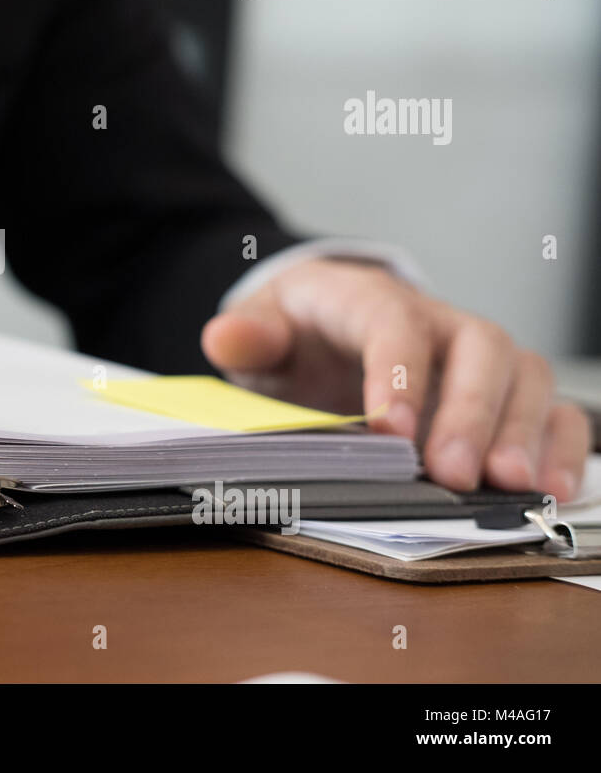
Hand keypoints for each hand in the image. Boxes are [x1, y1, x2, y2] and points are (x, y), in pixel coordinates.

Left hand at [201, 258, 590, 499]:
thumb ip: (248, 334)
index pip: (394, 324)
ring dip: (524, 431)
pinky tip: (555, 488)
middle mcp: (439, 321)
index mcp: (373, 298)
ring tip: (513, 485)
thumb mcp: (264, 327)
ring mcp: (477, 356)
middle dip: (469, 412)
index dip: (397, 374)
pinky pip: (550, 407)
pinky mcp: (503, 392)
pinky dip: (562, 443)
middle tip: (455, 473)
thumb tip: (224, 337)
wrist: (325, 323)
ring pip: (523, 376)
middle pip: (478, 349)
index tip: (389, 431)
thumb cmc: (300, 330)